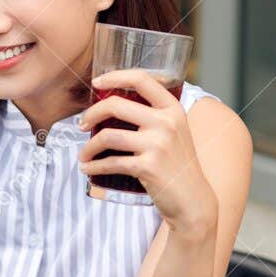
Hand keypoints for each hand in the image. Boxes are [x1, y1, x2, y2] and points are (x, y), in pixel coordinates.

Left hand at [79, 71, 216, 234]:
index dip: (115, 76)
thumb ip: (153, 116)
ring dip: (89, 147)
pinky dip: (94, 166)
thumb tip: (112, 104)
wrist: (192, 199)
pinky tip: (88, 169)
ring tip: (84, 154)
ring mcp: (157, 144)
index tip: (97, 82)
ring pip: (108, 136)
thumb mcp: (175, 132)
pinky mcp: (147, 166)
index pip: (142, 79)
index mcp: (173, 109)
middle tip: (83, 125)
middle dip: (91, 114)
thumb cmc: (178, 165)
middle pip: (116, 105)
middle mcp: (166, 123)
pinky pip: (111, 162)